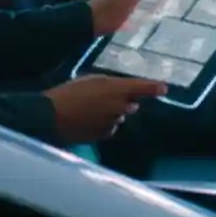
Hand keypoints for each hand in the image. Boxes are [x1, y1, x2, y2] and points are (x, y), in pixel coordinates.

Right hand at [43, 75, 167, 144]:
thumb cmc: (68, 93)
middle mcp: (119, 107)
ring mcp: (112, 123)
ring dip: (112, 113)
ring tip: (89, 108)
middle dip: (125, 101)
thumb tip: (125, 95)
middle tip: (106, 96)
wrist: (50, 116)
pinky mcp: (103, 136)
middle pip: (130, 103)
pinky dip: (103, 124)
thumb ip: (110, 87)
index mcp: (115, 89)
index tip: (164, 88)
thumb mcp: (90, 81)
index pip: (141, 88)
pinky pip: (109, 128)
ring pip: (118, 116)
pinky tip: (86, 119)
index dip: (154, 88)